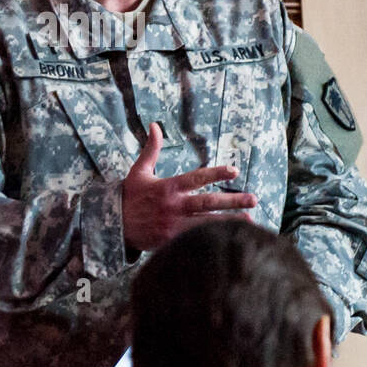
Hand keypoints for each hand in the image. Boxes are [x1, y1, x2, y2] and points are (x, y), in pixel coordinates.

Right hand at [122, 122, 258, 252]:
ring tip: (251, 221)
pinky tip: (229, 238)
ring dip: (229, 222)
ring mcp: (173, 224)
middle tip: (254, 199)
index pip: (196, 178)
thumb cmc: (130, 196)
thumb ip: (151, 149)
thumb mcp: (139, 171)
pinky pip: (195, 239)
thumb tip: (155, 125)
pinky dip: (212, 238)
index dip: (216, 174)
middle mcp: (174, 206)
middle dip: (233, 201)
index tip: (235, 170)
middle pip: (208, 203)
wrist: (112, 225)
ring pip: (206, 223)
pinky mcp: (171, 241)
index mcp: (168, 187)